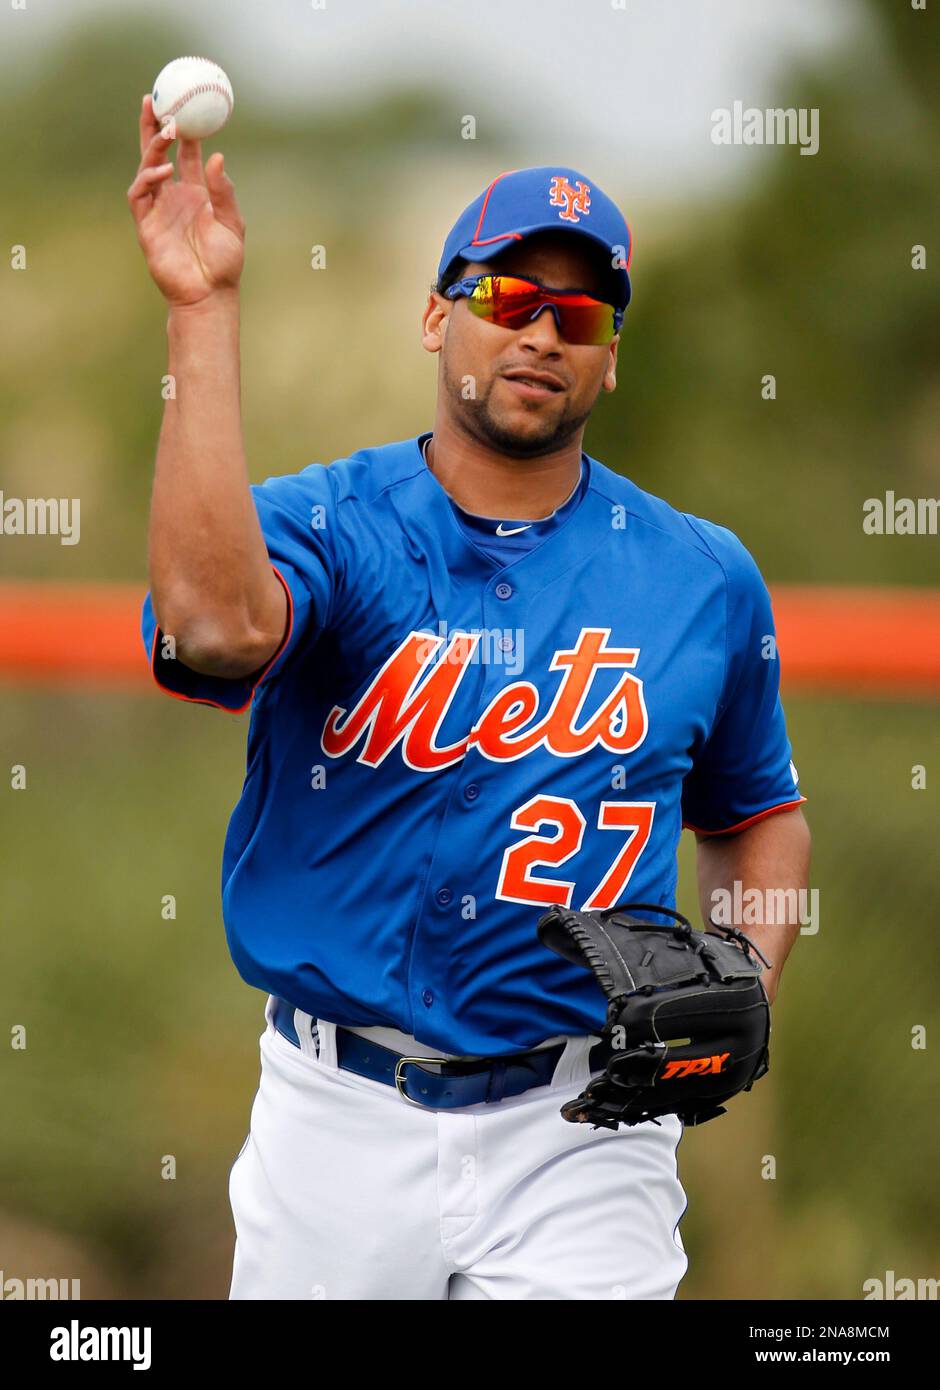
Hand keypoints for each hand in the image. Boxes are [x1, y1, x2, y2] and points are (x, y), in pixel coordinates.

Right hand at [127, 95, 244, 308]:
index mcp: (196, 193)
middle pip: (158, 153)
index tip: (186, 105)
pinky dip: (148, 178)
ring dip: (153, 147)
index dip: (185, 130)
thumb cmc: (225, 264)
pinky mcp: (146, 224)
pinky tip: (162, 170)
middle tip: (154, 98)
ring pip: (146, 168)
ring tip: (165, 131)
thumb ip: (223, 191)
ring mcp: (158, 209)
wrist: (209, 295)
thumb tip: (217, 157)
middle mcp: (174, 196)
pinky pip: (140, 194)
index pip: (187, 154)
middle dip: (154, 126)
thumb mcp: (232, 223)